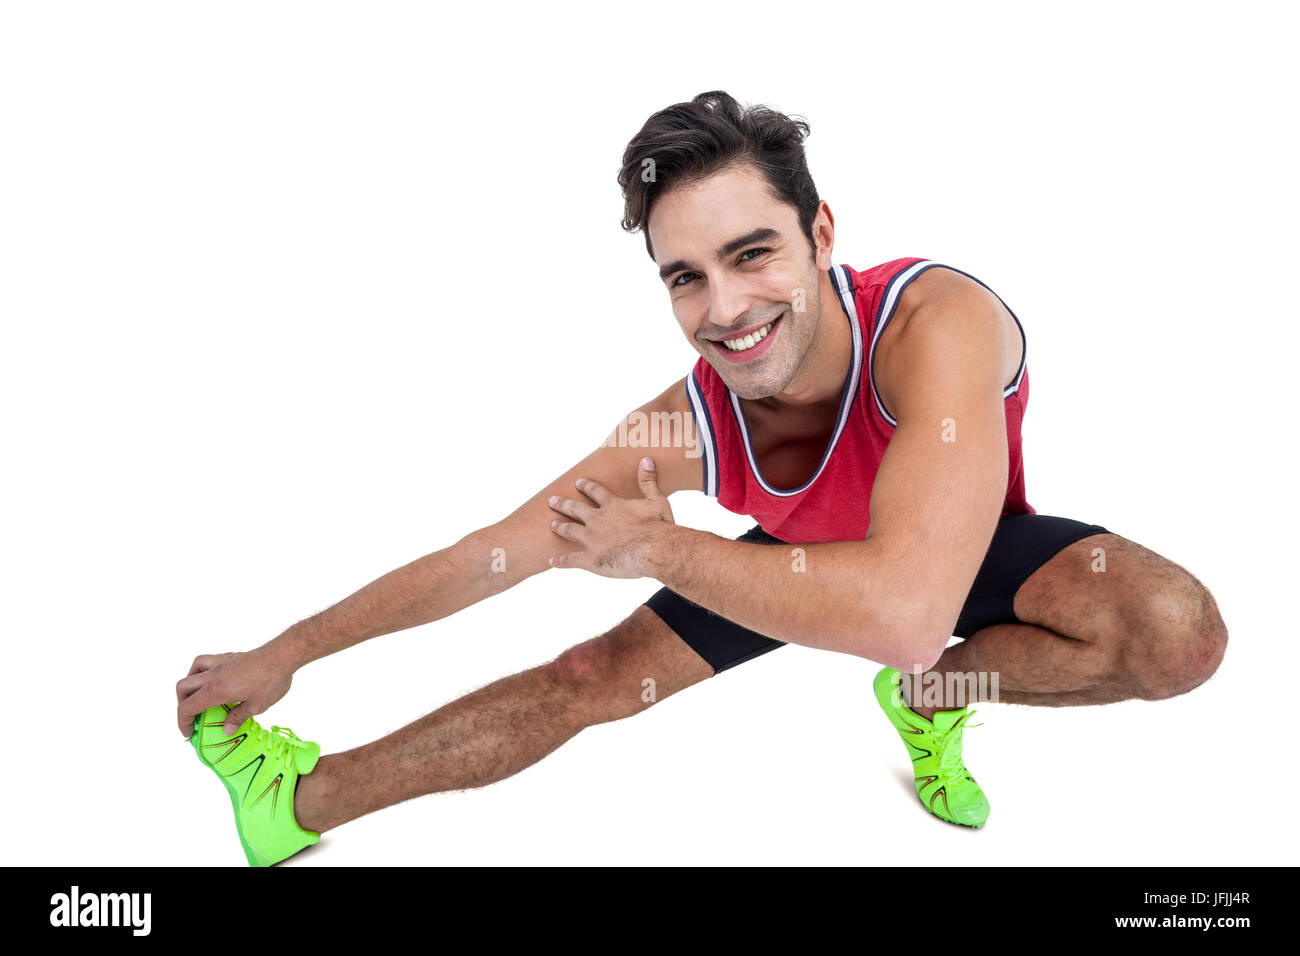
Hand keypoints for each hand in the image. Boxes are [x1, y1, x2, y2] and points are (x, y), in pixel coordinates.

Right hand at [175, 645, 292, 739]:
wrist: (282, 655)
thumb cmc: (271, 680)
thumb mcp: (256, 706)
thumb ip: (238, 718)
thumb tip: (227, 730)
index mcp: (215, 691)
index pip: (186, 707)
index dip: (183, 723)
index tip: (189, 733)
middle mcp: (212, 675)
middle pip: (182, 688)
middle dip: (181, 704)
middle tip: (193, 716)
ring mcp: (220, 663)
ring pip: (192, 670)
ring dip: (190, 685)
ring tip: (199, 697)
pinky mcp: (229, 656)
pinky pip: (206, 661)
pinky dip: (202, 671)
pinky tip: (213, 679)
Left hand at [547, 456, 675, 578]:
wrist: (653, 550)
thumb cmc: (659, 527)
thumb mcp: (657, 499)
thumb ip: (648, 480)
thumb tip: (646, 460)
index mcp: (612, 506)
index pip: (595, 492)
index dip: (586, 486)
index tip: (578, 482)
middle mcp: (597, 520)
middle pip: (575, 509)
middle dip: (563, 504)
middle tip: (552, 500)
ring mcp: (591, 539)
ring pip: (569, 530)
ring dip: (560, 527)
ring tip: (552, 525)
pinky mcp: (590, 559)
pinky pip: (570, 560)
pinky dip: (560, 561)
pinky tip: (551, 561)